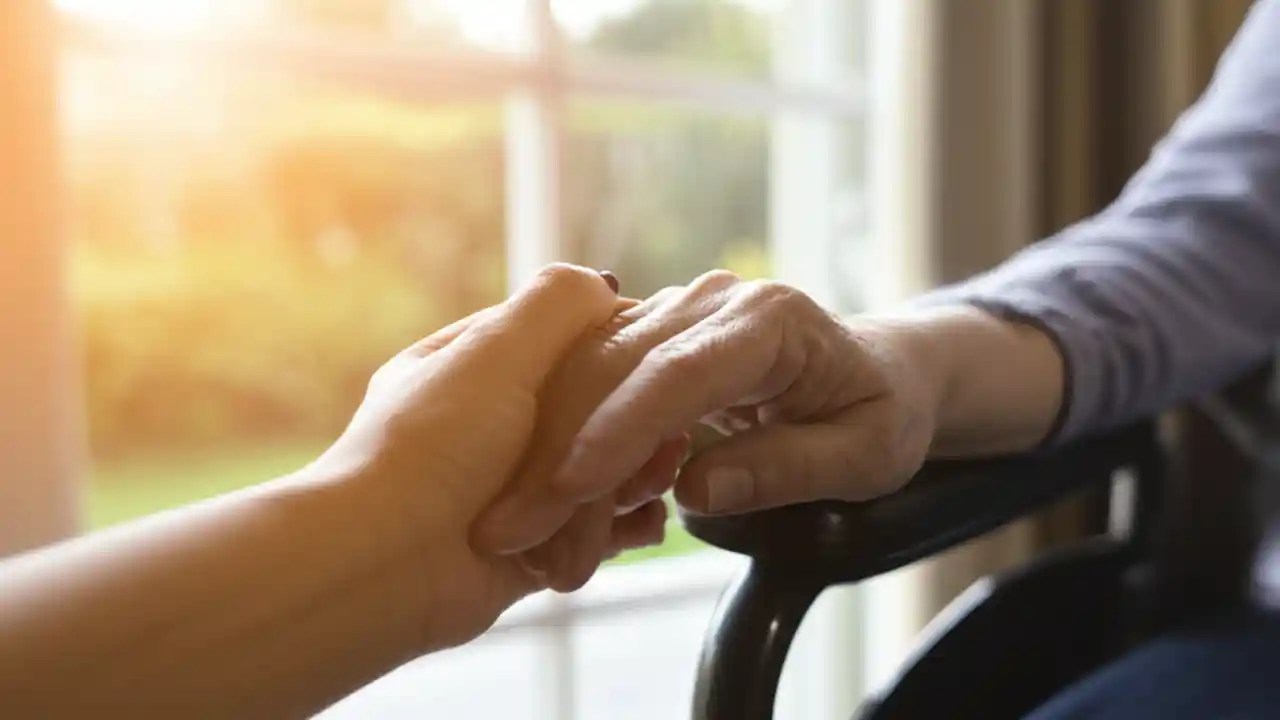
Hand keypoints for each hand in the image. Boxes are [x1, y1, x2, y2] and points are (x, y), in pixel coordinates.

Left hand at [309, 264, 668, 649]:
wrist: (385, 567)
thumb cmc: (433, 449)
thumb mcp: (496, 351)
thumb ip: (555, 305)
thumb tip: (603, 285)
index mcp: (473, 364)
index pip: (564, 338)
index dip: (617, 348)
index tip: (654, 365)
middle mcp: (490, 423)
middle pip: (590, 409)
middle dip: (628, 427)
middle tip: (662, 444)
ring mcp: (508, 489)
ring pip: (596, 472)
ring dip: (626, 481)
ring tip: (645, 490)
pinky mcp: (526, 549)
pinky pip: (589, 533)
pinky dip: (616, 531)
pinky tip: (638, 528)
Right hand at [474, 270, 947, 587]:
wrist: (878, 375)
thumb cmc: (878, 413)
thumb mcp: (865, 456)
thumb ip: (788, 466)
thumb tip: (697, 488)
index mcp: (770, 320)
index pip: (678, 373)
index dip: (617, 431)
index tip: (566, 487)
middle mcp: (711, 303)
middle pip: (612, 371)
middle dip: (558, 454)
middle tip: (513, 534)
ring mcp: (674, 314)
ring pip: (584, 377)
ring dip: (545, 455)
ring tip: (520, 536)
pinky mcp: (649, 340)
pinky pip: (590, 385)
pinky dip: (560, 444)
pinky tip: (545, 504)